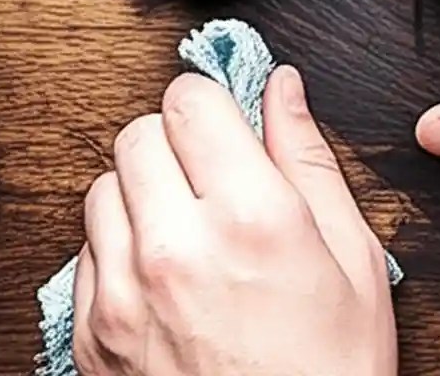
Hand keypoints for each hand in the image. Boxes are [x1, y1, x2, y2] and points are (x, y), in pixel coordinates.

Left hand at [73, 67, 395, 375]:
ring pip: (103, 189)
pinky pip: (86, 253)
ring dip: (143, 192)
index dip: (213, 104)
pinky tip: (166, 276)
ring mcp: (125, 293)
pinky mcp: (94, 333)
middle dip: (178, 142)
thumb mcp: (354, 258)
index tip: (228, 123)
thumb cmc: (331, 370)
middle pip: (138, 135)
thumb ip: (310, 161)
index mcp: (253, 218)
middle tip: (215, 177)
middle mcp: (178, 247)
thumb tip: (284, 92)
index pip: (191, 102)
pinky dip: (120, 249)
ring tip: (190, 229)